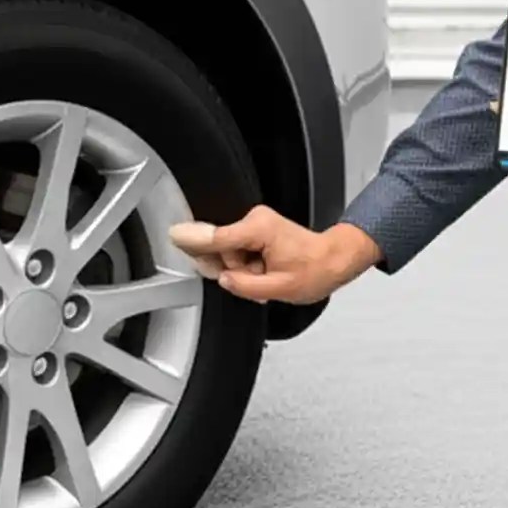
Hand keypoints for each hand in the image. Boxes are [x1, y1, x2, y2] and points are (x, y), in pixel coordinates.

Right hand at [168, 206, 381, 304]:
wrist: (334, 260)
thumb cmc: (315, 270)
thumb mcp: (280, 287)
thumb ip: (245, 285)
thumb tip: (224, 280)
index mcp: (259, 230)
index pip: (217, 237)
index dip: (194, 240)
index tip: (174, 236)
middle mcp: (255, 220)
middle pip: (220, 248)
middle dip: (232, 269)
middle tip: (258, 280)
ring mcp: (256, 223)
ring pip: (228, 252)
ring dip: (242, 270)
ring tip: (266, 277)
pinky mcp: (256, 228)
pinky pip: (237, 249)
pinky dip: (246, 265)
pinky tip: (263, 272)